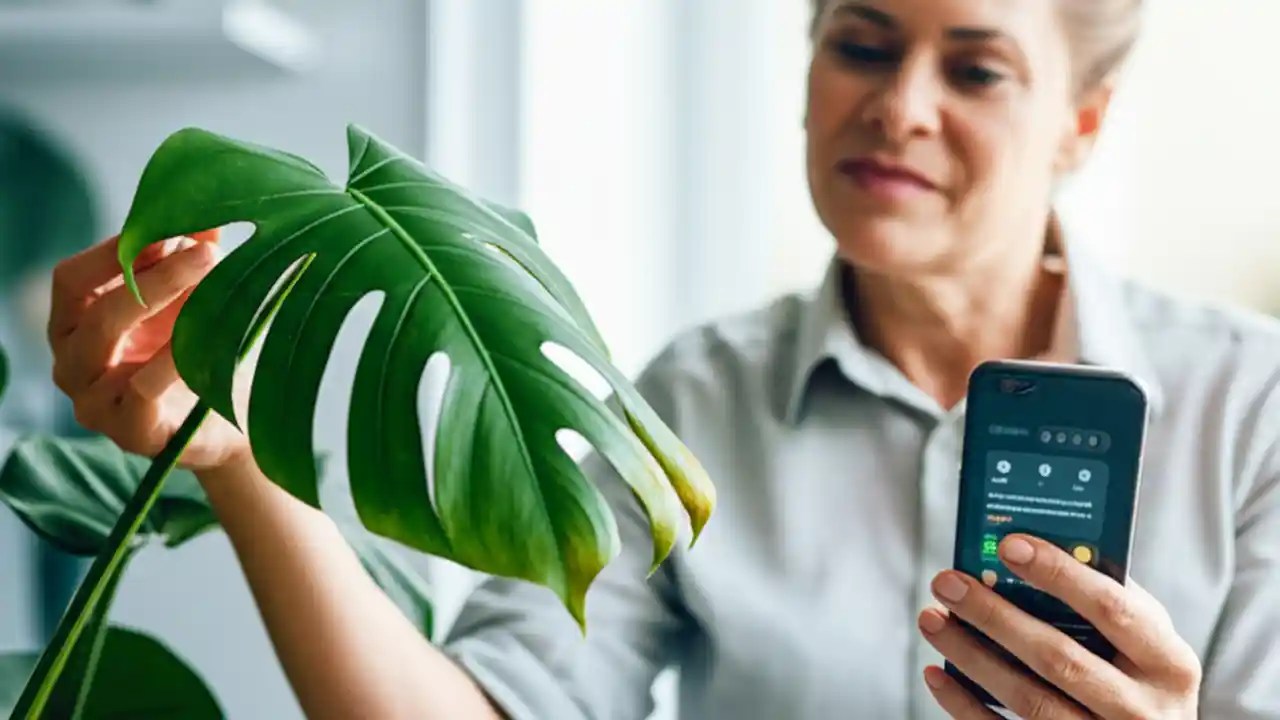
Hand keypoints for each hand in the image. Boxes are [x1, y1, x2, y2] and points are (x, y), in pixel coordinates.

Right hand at [49, 230, 251, 471]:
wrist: (236, 424)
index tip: (168, 227)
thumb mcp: (194, 302)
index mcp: (76, 327)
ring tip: (212, 278)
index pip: (71, 279)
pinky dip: (171, 359)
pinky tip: (203, 339)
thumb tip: (204, 215)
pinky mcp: (127, 432)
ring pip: (106, 339)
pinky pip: (140, 388)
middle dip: (152, 272)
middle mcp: (72, 364)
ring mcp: (93, 401)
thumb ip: (190, 260)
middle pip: (93, 307)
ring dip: (160, 300)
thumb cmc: (203, 356)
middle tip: (207, 252)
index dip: (115, 250)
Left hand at [917, 534, 1200, 718]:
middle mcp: (1141, 710)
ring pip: (1027, 698)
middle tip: (948, 583)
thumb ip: (1114, 600)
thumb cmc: (1145, 683)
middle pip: (1057, 658)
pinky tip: (937, 673)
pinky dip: (964, 705)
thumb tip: (1046, 546)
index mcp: (1168, 664)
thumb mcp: (1151, 644)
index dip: (1060, 575)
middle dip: (995, 616)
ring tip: (933, 619)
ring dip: (970, 655)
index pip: (1111, 609)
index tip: (1009, 545)